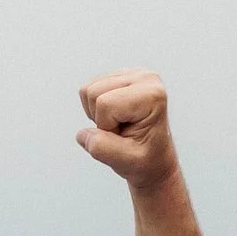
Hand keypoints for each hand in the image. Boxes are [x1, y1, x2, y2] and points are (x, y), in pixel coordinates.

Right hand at [77, 71, 178, 191]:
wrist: (154, 156)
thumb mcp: (125, 161)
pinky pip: (88, 89)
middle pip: (93, 92)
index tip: (125, 137)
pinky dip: (95, 108)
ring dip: (95, 113)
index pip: (105, 103)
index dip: (106, 126)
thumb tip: (83, 134)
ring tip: (117, 124)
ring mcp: (134, 74)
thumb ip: (102, 148)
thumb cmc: (145, 159)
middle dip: (99, 118)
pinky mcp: (121, 76)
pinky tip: (114, 116)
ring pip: (87, 90)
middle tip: (119, 130)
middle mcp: (145, 78)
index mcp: (152, 95)